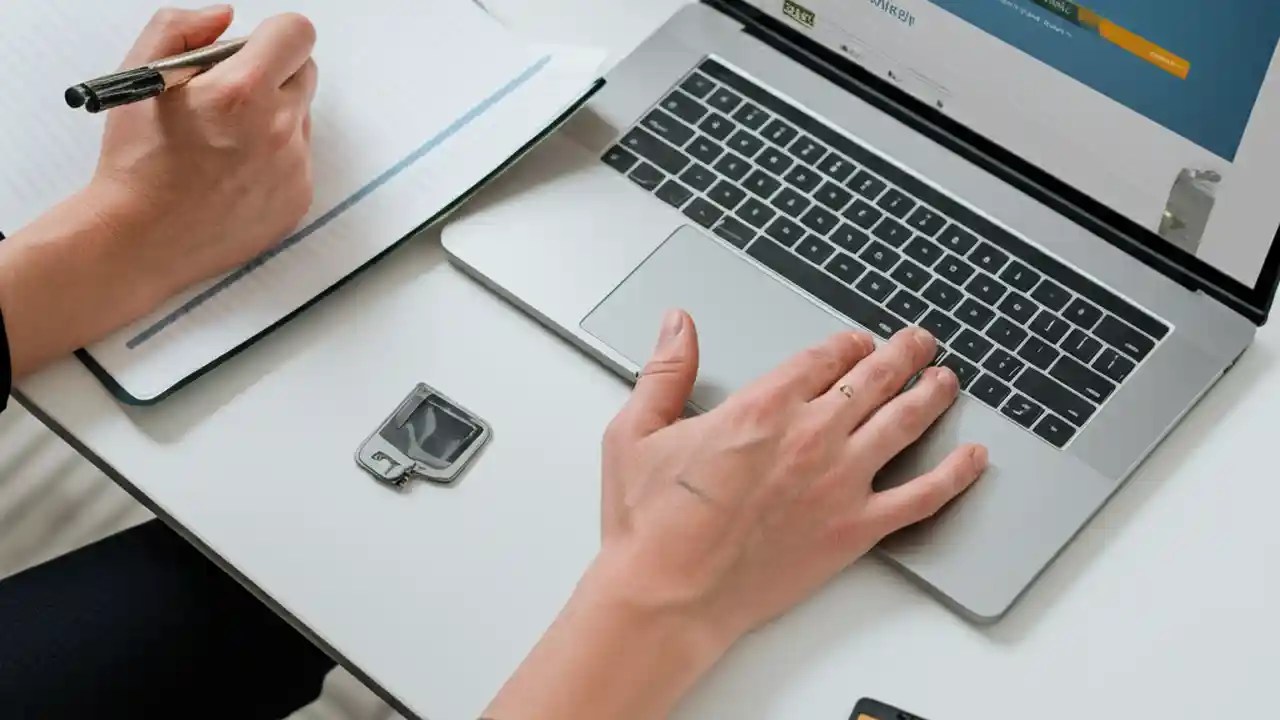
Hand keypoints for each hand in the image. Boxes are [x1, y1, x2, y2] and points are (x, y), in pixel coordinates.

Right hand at [0, 6, 317, 375]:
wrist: (140, 238)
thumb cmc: (136, 162)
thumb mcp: (143, 76)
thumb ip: (182, 28)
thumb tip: (224, 17)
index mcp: (243, 92)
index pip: (297, 34)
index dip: (275, 36)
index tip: (258, 49)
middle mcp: (278, 130)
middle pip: (305, 74)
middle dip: (273, 74)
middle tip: (231, 96)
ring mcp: (294, 169)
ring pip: (301, 120)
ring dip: (274, 119)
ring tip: (225, 143)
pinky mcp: (299, 200)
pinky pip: (300, 162)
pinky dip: (275, 160)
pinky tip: (234, 173)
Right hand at [485, 312, 986, 719]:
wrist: (669, 594)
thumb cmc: (651, 523)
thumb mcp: (637, 430)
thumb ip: (665, 369)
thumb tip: (679, 322)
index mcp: (763, 406)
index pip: (824, 359)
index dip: (848, 344)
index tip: (858, 342)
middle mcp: (811, 435)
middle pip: (874, 379)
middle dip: (903, 355)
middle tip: (921, 343)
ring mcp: (840, 482)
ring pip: (905, 423)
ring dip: (932, 395)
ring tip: (948, 380)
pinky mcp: (855, 529)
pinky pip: (922, 497)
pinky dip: (954, 475)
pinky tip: (973, 460)